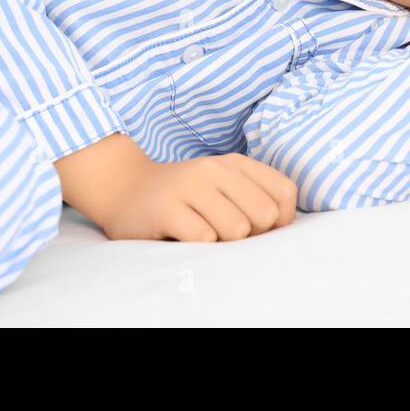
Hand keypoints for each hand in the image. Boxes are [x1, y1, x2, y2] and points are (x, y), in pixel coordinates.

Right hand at [102, 152, 298, 241]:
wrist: (124, 189)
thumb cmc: (184, 196)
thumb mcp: (223, 186)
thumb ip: (256, 198)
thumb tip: (280, 224)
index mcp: (235, 163)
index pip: (284, 192)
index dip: (279, 219)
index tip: (257, 225)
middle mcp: (214, 169)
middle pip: (264, 215)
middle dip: (252, 234)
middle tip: (225, 231)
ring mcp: (189, 186)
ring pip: (236, 229)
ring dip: (223, 242)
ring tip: (202, 232)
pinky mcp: (166, 209)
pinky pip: (204, 239)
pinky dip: (199, 247)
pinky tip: (183, 235)